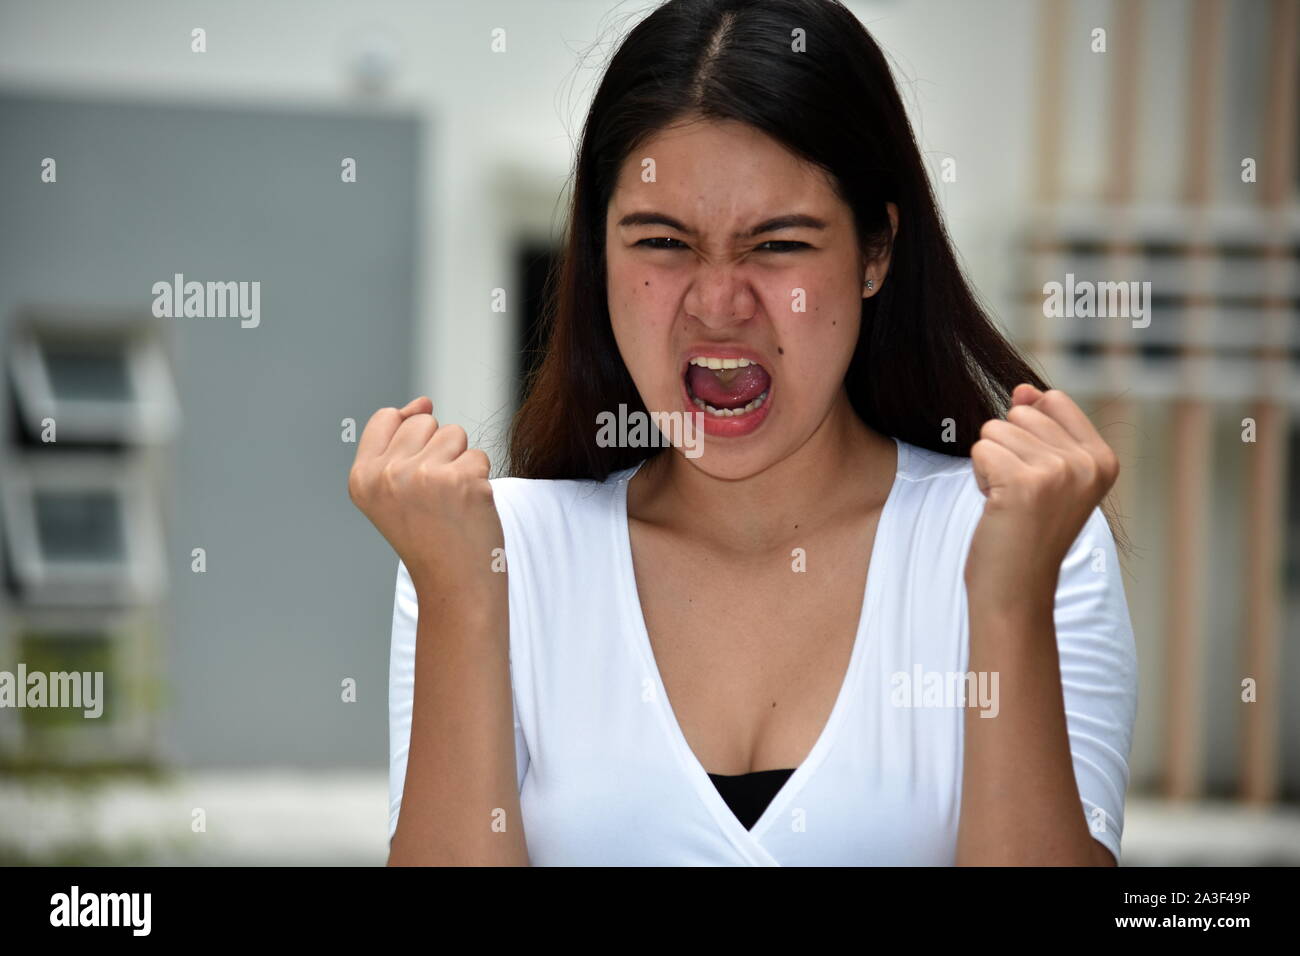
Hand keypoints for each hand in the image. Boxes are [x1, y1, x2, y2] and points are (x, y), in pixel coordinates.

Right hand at [347, 396, 503, 596]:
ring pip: (454, 434)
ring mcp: (423, 476)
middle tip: (435, 498)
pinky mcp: (461, 480)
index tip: (416, 477)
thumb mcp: (394, 491)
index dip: (410, 438)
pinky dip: (480, 481)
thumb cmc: (428, 536)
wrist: (454, 586)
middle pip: (424, 422)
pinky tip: (468, 510)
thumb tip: (423, 401)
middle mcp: (387, 474)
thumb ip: (399, 442)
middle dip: (438, 451)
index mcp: (361, 477)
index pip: (387, 418)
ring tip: (451, 503)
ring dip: (461, 464)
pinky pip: (478, 456)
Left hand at [964, 385, 1118, 603]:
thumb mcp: (1045, 475)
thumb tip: (1022, 387)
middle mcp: (1088, 463)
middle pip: (1019, 414)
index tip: (1036, 477)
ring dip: (991, 466)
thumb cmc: (1026, 534)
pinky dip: (979, 478)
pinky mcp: (1025, 484)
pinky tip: (997, 508)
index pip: (1053, 401)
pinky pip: (980, 450)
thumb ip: (1040, 427)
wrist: (1016, 592)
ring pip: (994, 430)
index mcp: (1103, 459)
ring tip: (1008, 503)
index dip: (1027, 433)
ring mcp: (1060, 472)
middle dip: (1006, 450)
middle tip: (1019, 495)